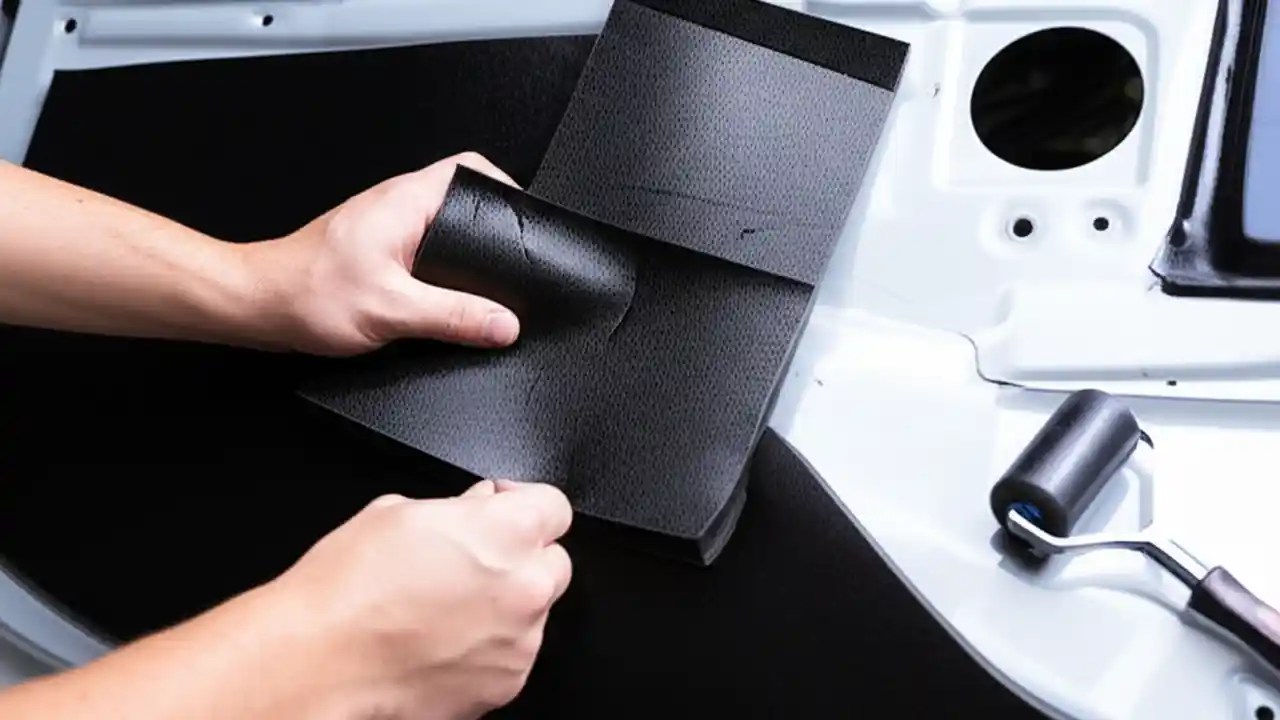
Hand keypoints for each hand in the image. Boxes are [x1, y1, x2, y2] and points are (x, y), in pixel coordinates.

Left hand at [248, 152, 523, 356]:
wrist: (257, 306)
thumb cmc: (305, 294)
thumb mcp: (392, 310)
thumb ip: (454, 316)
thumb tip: (504, 324)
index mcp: (406, 200)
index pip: (472, 167)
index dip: (507, 187)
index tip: (528, 219)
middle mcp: (396, 204)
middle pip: (464, 197)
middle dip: (493, 225)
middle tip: (515, 255)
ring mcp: (385, 225)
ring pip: (444, 224)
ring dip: (467, 250)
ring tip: (486, 280)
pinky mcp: (376, 249)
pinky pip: (425, 247)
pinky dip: (444, 267)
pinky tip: (447, 297)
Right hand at [266, 480, 572, 719]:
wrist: (318, 663)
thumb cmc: (347, 590)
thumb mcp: (397, 513)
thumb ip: (458, 507)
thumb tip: (479, 507)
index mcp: (507, 533)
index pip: (553, 506)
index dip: (524, 503)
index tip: (500, 508)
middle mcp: (525, 588)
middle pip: (553, 561)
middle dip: (520, 557)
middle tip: (471, 561)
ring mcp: (519, 643)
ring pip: (533, 613)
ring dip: (505, 605)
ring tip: (442, 609)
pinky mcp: (503, 685)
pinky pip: (511, 655)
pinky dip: (488, 647)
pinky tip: (440, 641)